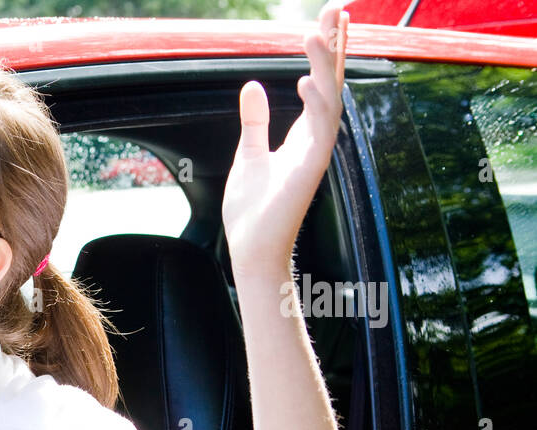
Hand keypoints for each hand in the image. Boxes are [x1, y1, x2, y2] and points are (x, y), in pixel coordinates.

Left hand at [222, 0, 347, 276]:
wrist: (252, 248)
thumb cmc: (253, 210)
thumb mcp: (249, 153)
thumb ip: (254, 121)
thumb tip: (254, 86)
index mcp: (304, 134)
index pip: (320, 81)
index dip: (326, 50)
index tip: (328, 17)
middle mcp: (316, 138)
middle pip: (333, 81)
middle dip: (336, 45)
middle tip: (338, 6)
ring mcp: (317, 152)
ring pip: (331, 98)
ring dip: (327, 65)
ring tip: (319, 31)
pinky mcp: (311, 168)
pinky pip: (321, 129)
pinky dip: (317, 103)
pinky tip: (309, 80)